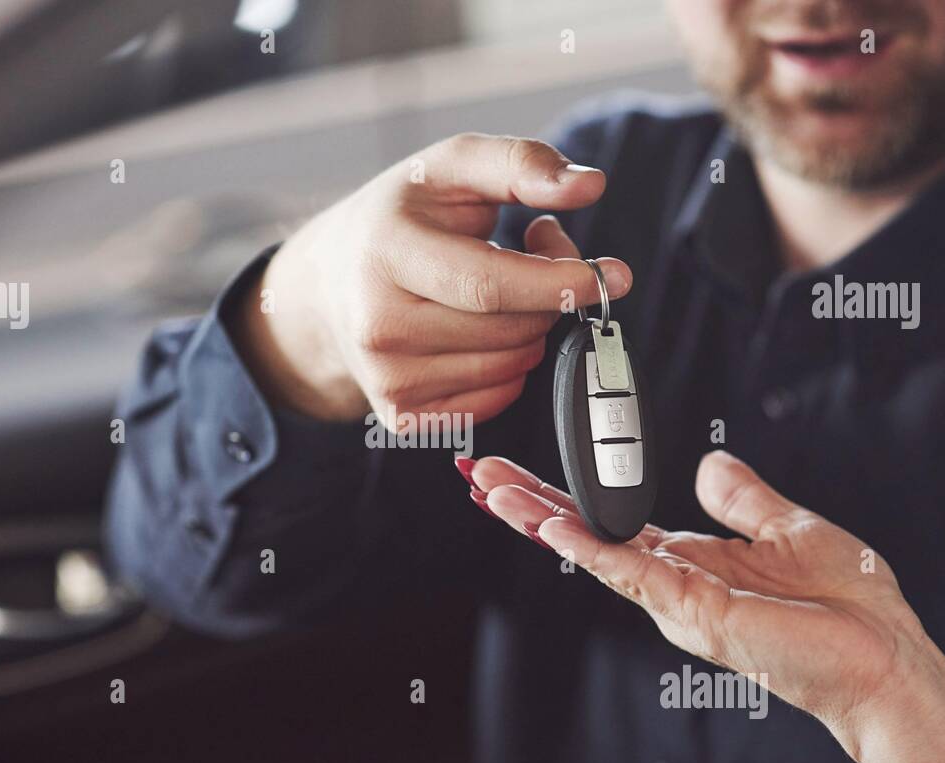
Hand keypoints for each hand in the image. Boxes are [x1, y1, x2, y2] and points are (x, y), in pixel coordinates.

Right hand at [233, 134, 632, 422]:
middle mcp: (379, 326)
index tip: (614, 276)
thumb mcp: (449, 167)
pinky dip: (510, 364)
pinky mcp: (403, 417)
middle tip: (544, 254)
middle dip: (551, 296)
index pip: (489, 285)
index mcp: (385, 255)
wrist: (330, 285)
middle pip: (510, 330)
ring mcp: (388, 380)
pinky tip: (483, 328)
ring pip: (511, 366)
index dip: (560, 284)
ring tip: (503, 288)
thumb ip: (521, 164)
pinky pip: (497, 398)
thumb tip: (590, 186)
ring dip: (533, 329)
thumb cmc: (400, 219)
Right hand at [463, 450, 932, 754]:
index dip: (563, 496)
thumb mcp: (788, 527)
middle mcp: (671, 582)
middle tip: (477, 474)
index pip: (610, 522)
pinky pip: (630, 572)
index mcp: (689, 560)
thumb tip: (708, 463)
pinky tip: (551, 527)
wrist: (884, 660)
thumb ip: (742, 497)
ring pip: (592, 553)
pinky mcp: (694, 610)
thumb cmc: (847, 607)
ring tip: (490, 492)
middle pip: (584, 536)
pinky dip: (587, 548)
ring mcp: (676, 600)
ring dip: (539, 521)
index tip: (520, 472)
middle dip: (528, 504)